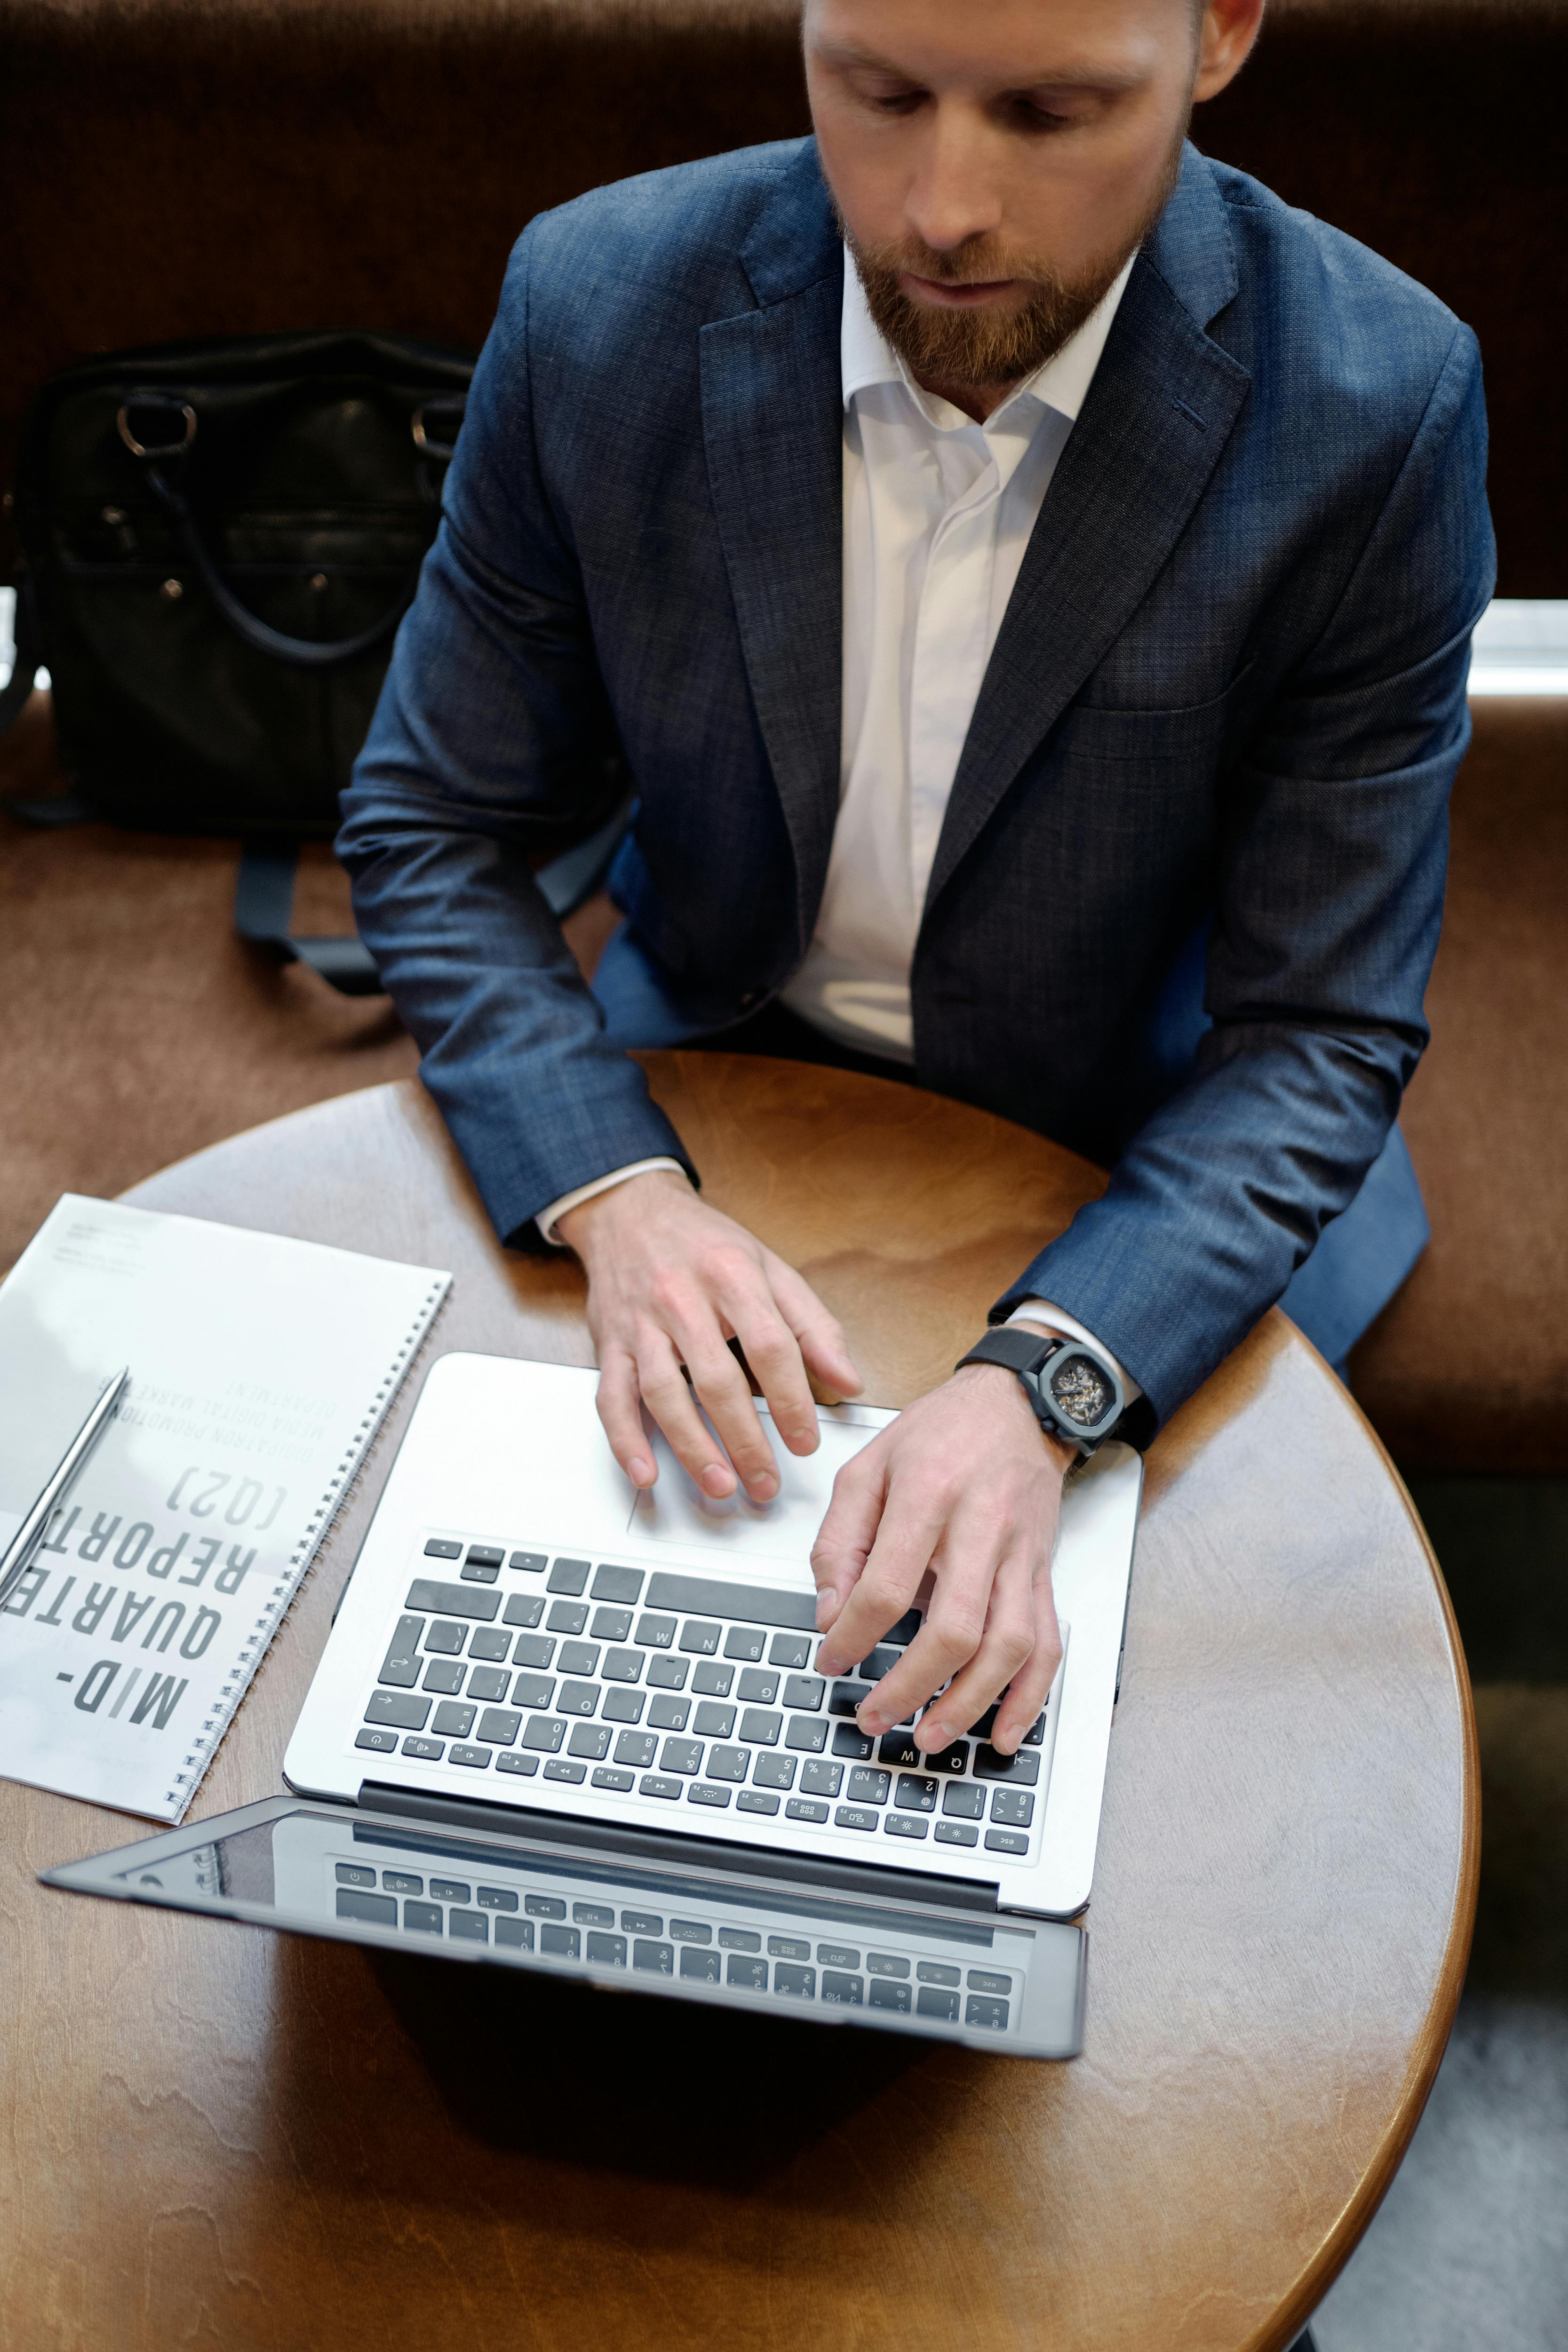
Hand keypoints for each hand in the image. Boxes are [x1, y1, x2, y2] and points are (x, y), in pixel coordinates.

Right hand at [559, 1170, 861, 1503]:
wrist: (630, 1209)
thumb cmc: (705, 1243)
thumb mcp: (770, 1267)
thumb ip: (813, 1325)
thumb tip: (849, 1380)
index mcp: (731, 1274)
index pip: (770, 1346)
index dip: (792, 1399)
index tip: (805, 1441)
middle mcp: (681, 1298)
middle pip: (717, 1380)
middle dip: (745, 1439)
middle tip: (766, 1482)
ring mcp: (640, 1323)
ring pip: (663, 1394)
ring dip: (692, 1447)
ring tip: (720, 1485)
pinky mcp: (609, 1343)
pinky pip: (612, 1398)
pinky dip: (625, 1441)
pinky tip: (644, 1474)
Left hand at [810, 1341, 1072, 1755]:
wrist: (1017, 1405)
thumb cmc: (939, 1434)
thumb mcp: (867, 1466)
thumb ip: (840, 1540)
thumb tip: (830, 1613)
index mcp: (927, 1494)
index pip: (888, 1585)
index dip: (853, 1635)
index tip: (831, 1660)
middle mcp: (980, 1528)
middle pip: (954, 1627)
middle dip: (911, 1686)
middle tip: (875, 1715)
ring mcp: (1020, 1555)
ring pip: (1008, 1646)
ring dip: (970, 1703)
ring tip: (931, 1736)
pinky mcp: (1043, 1572)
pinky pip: (1047, 1643)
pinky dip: (1030, 1696)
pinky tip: (1003, 1732)